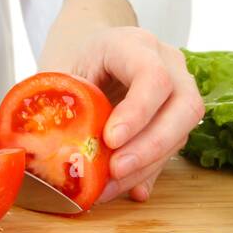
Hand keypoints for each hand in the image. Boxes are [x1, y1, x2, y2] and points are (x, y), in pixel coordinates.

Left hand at [40, 0, 204, 203]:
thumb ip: (58, 105)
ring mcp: (179, 89)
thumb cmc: (75, 59)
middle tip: (116, 170)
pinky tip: (123, 188)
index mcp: (134, 44)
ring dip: (146, 166)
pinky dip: (146, 172)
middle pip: (184, 105)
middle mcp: (167, 62)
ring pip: (182, 132)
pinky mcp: (177, 118)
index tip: (110, 140)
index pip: (153, 76)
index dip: (137, 112)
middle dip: (150, 146)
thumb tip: (49, 152)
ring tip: (109, 187)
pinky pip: (171, 149)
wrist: (92, 52)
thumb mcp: (60, 72)